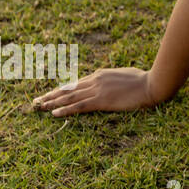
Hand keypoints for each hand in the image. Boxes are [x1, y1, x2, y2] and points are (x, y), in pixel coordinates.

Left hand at [32, 68, 159, 116]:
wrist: (152, 83)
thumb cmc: (143, 79)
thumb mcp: (124, 76)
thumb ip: (112, 79)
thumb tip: (108, 82)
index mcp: (100, 75)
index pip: (76, 84)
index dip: (61, 90)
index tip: (51, 94)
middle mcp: (95, 81)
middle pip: (68, 90)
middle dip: (51, 96)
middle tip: (36, 102)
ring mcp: (97, 90)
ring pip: (69, 98)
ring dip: (52, 103)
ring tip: (39, 107)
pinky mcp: (101, 100)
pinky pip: (79, 106)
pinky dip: (65, 110)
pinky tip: (54, 114)